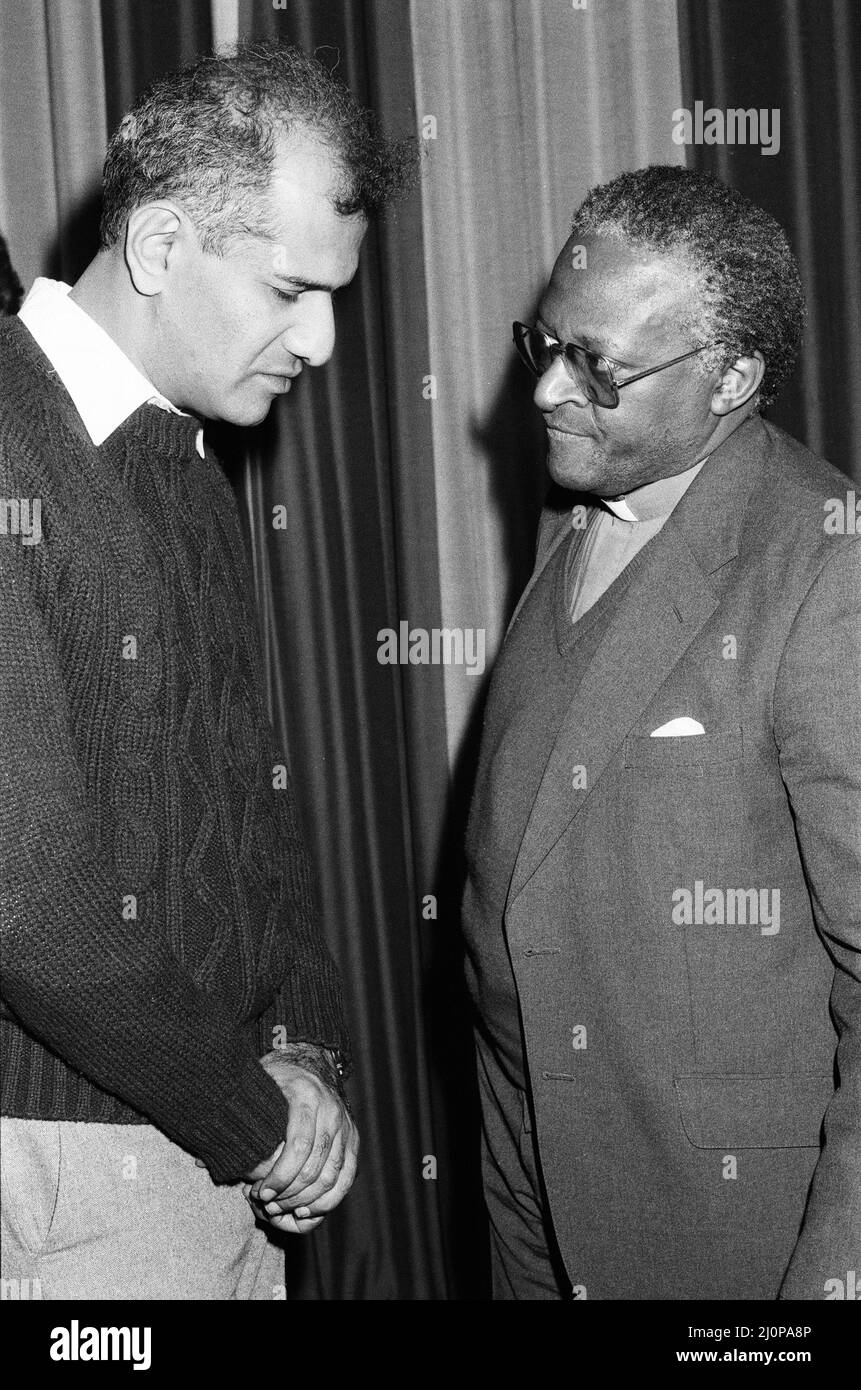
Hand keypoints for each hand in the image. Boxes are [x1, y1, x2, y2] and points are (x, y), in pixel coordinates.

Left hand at [243, 1045, 358, 1234]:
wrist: (309, 1063)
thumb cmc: (274, 1081)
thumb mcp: (255, 1090)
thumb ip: (234, 1124)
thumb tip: (200, 1160)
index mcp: (307, 1096)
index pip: (298, 1147)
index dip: (278, 1177)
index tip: (258, 1193)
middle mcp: (331, 1110)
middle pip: (314, 1168)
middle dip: (288, 1194)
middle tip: (266, 1205)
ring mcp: (346, 1125)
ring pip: (332, 1176)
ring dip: (306, 1201)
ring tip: (281, 1208)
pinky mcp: (353, 1138)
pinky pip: (347, 1177)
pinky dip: (329, 1199)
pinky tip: (307, 1209)